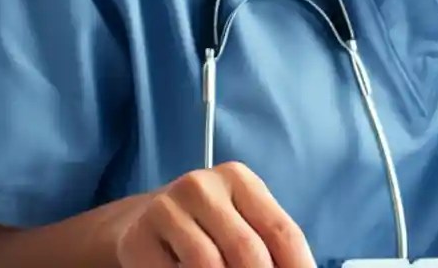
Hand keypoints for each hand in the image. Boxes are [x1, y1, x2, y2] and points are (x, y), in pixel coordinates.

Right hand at [116, 161, 316, 267]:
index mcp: (239, 179)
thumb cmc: (206, 225)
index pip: (283, 231)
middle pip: (249, 251)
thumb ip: (269, 245)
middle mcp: (202, 185)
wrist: (141, 220)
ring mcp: (166, 208)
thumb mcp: (241, 222)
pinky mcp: (138, 236)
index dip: (299, 267)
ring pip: (210, 265)